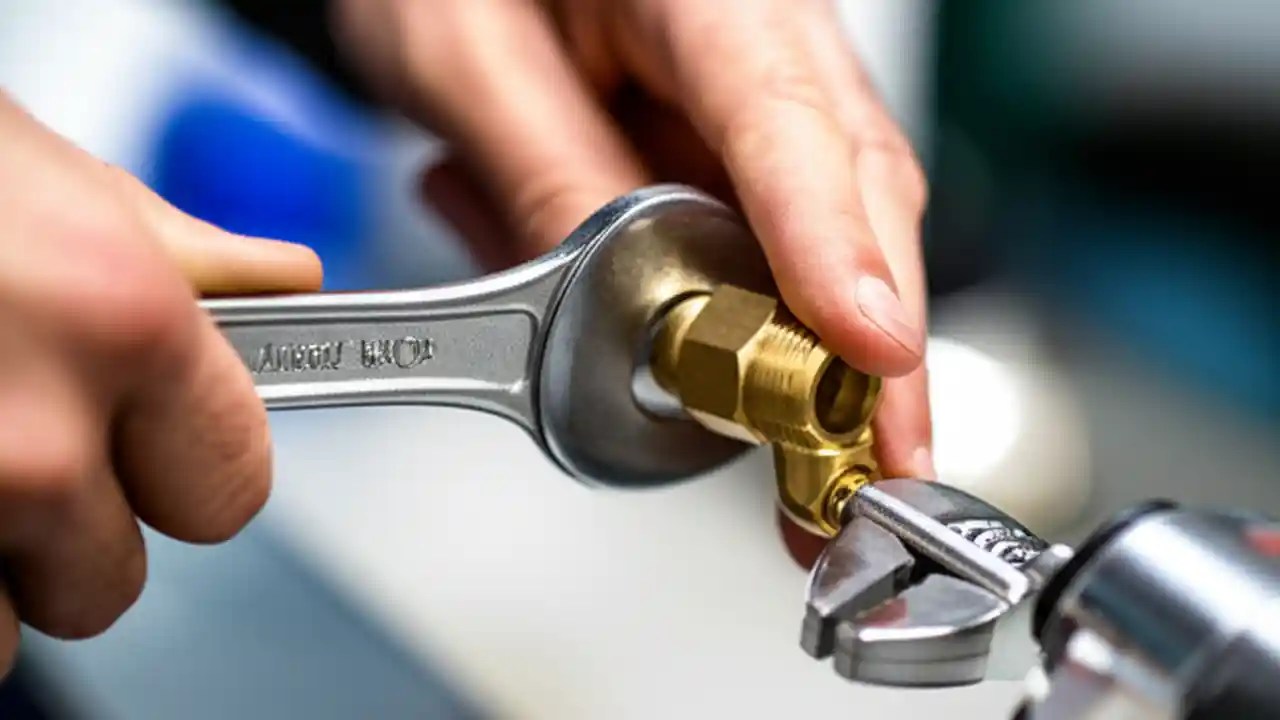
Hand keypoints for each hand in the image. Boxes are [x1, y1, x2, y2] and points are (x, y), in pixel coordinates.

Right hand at [0, 94, 320, 672]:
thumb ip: (173, 256)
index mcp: (121, 322)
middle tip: (8, 440)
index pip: (230, 489)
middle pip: (110, 579)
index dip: (189, 474)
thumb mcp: (45, 177)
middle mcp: (30, 439)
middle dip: (69, 527)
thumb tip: (282, 286)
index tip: (162, 459)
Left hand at [333, 1, 933, 497]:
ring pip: (822, 226)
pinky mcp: (739, 137)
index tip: (871, 351)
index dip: (834, 247)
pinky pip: (762, 236)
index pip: (788, 120)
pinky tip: (688, 352)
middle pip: (854, 187)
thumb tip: (628, 314)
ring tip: (790, 454)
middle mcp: (761, 30)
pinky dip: (734, 310)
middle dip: (862, 341)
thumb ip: (543, 181)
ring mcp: (761, 87)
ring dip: (800, 346)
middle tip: (858, 466)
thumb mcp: (461, 58)